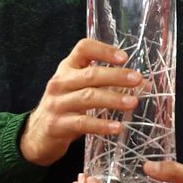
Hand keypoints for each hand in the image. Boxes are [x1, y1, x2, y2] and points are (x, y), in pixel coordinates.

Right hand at [20, 39, 141, 165]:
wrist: (36, 134)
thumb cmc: (66, 105)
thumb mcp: (80, 87)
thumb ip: (108, 82)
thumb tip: (145, 84)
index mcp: (68, 67)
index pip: (83, 48)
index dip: (104, 50)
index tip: (124, 57)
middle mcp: (60, 82)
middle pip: (90, 74)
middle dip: (116, 76)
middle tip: (138, 79)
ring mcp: (56, 104)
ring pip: (88, 97)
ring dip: (113, 99)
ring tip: (133, 102)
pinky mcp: (57, 125)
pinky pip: (82, 123)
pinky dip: (101, 125)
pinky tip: (117, 127)